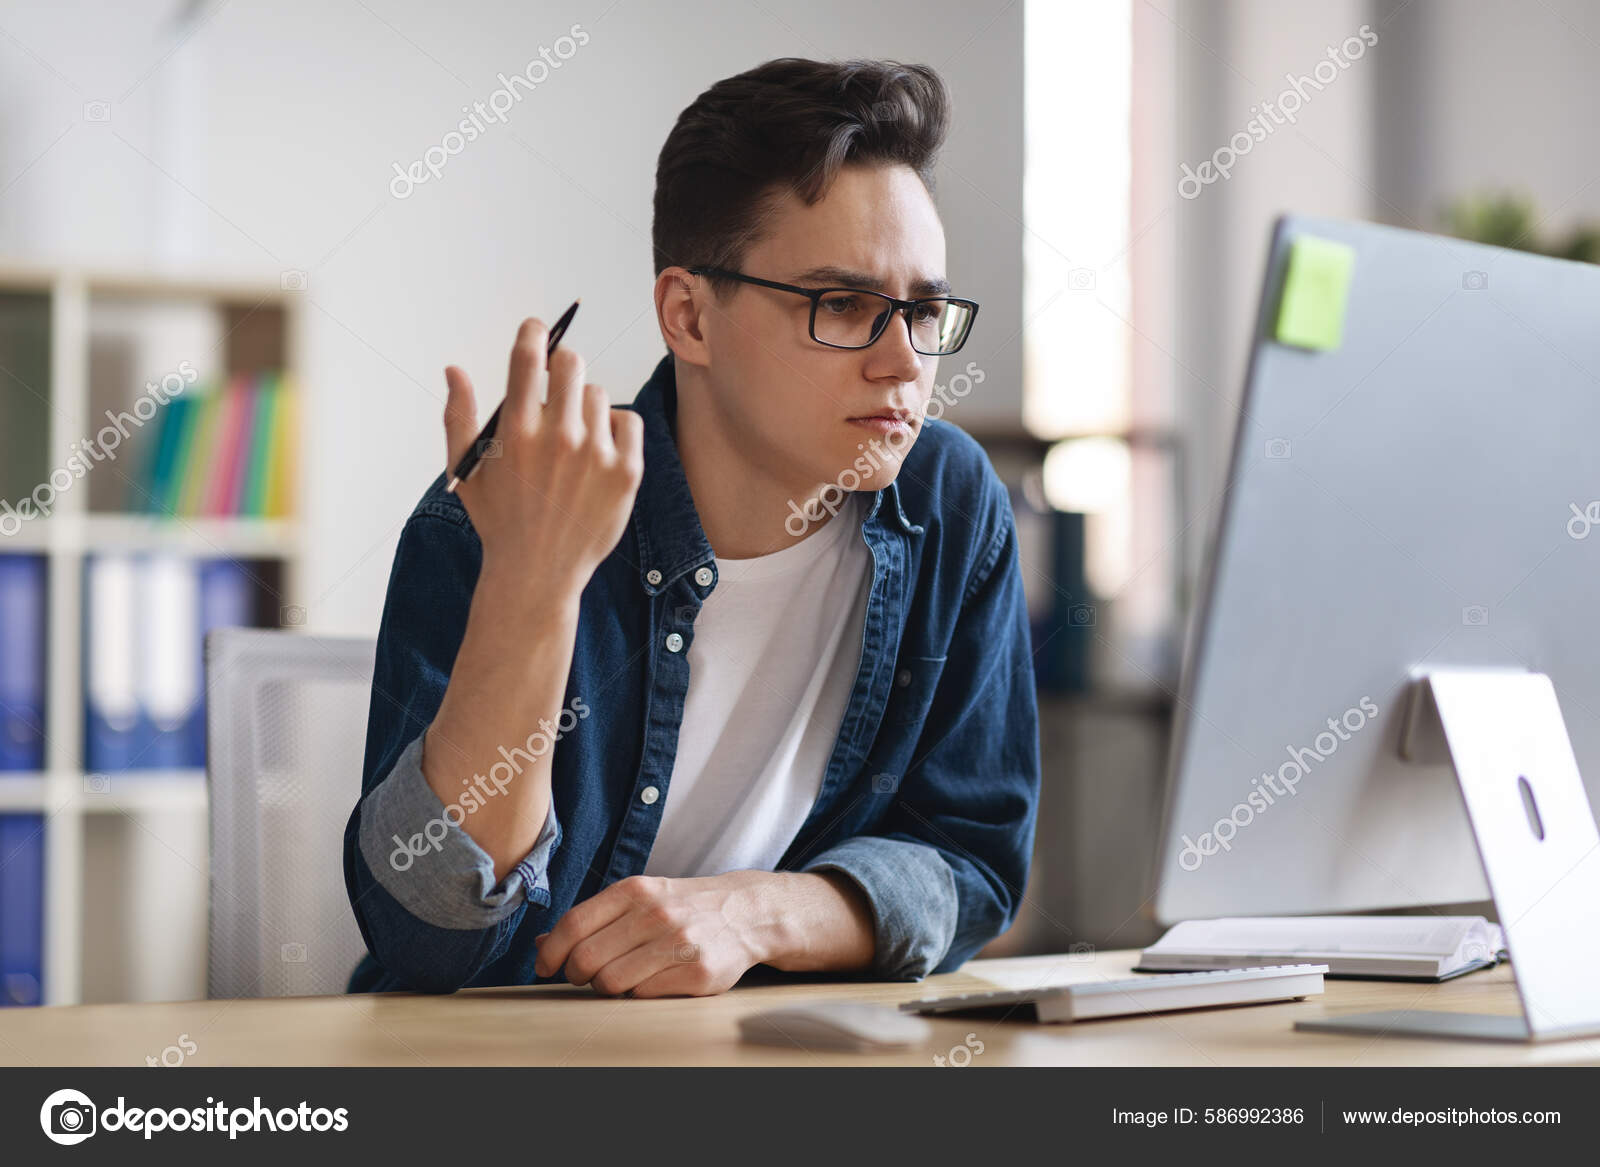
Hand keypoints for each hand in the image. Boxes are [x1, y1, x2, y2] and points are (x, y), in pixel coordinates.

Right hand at [443, 317, 644, 598]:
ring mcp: (595, 454)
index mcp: (516, 431)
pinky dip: (615, 427)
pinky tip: (598, 449)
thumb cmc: (500, 520)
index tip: (537, 329)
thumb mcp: (467, 470)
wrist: (538, 572)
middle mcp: (558, 438)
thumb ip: (459, 415)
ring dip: (584, 406)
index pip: (528, 359)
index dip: (534, 334)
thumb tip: (454, 369)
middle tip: (557, 384)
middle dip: (562, 365)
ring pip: (597, 394)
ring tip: (572, 437)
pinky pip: (628, 421)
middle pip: (572, 363)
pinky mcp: (625, 472)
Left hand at [533, 872, 780, 996]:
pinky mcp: (698, 972)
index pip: (574, 925)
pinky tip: (650, 981)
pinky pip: (644, 996)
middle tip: (584, 977)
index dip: (551, 952)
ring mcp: (679, 943)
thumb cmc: (682, 907)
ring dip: (607, 987)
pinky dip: (638, 994)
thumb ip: (593, 918)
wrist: (746, 912)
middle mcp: (656, 913)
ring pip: (611, 983)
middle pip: (586, 959)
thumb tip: (540, 944)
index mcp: (635, 890)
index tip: (546, 967)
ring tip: (620, 978)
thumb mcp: (640, 898)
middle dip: (576, 975)